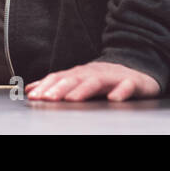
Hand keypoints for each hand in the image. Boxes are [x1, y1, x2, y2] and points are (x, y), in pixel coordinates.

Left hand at [27, 60, 160, 101]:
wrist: (138, 71)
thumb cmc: (105, 80)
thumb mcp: (79, 81)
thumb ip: (56, 85)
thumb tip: (30, 89)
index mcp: (80, 73)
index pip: (60, 78)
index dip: (46, 86)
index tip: (34, 96)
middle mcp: (94, 72)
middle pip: (75, 79)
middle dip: (60, 88)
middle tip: (48, 99)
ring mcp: (114, 76)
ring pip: (97, 81)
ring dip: (84, 90)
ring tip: (72, 99)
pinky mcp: (132, 82)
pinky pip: (127, 86)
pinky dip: (121, 91)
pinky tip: (114, 99)